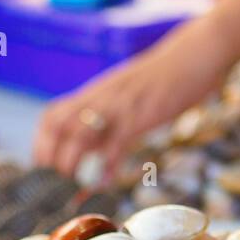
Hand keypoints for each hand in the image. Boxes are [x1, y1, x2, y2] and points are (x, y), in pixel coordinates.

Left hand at [33, 12, 228, 177]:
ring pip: (80, 133)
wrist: (197, 52)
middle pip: (57, 124)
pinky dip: (108, 165)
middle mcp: (101, 97)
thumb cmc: (166, 77)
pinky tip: (107, 182)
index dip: (42, 144)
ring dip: (71, 163)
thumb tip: (96, 152)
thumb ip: (111, 122)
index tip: (43, 170)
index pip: (52, 115)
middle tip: (54, 185)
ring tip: (73, 188)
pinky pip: (117, 141)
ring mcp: (119, 104)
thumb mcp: (129, 97)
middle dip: (49, 156)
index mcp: (96, 93)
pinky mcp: (141, 113)